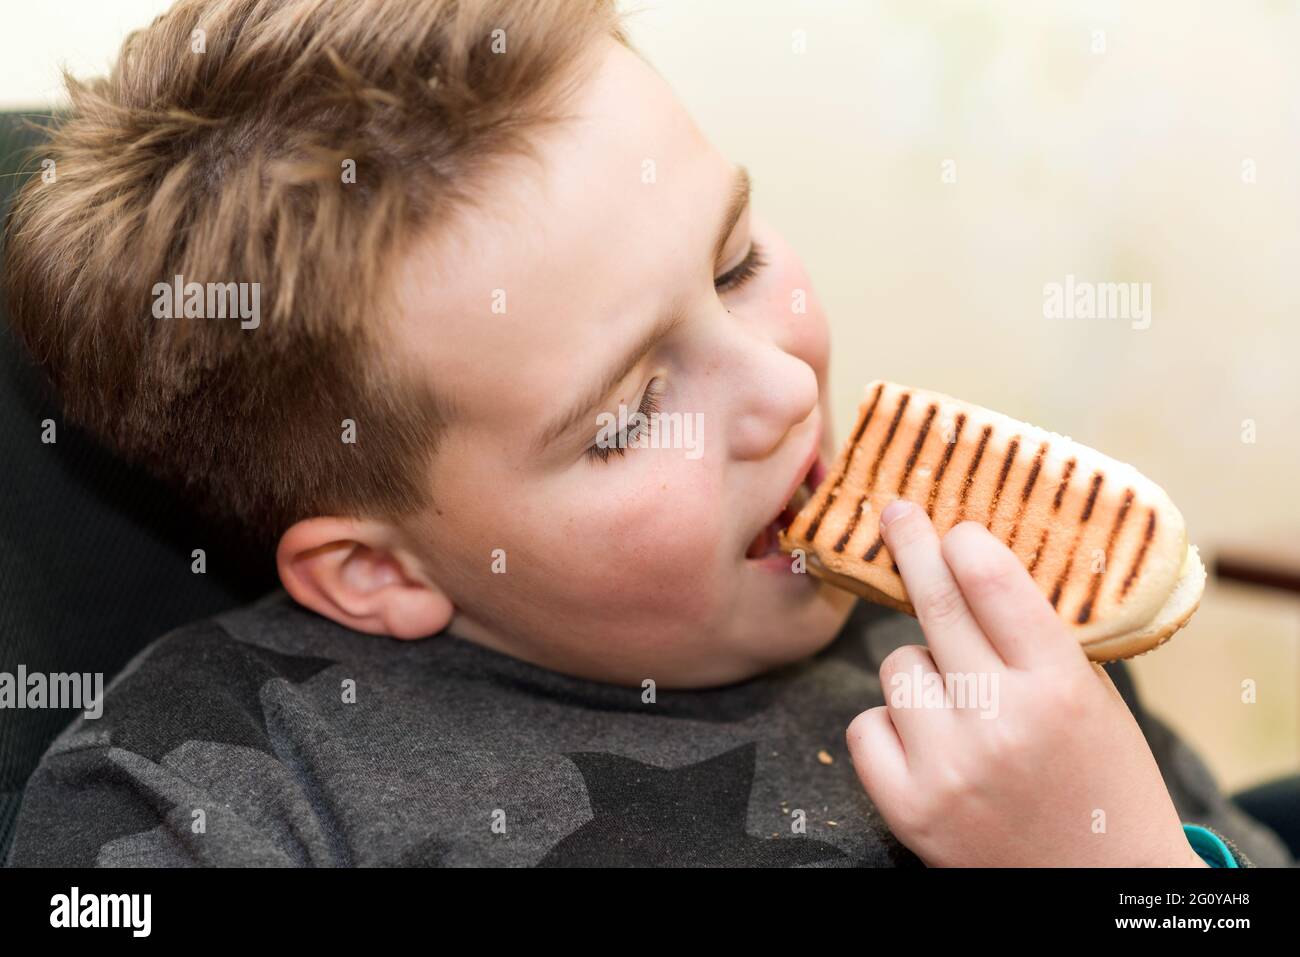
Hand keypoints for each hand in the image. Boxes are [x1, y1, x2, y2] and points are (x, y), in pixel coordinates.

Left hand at [845, 500, 1205, 866]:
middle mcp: (1001, 722)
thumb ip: (1041, 636)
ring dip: (921, 671)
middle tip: (896, 514)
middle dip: (912, 549)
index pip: (992, 583)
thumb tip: (974, 558)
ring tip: (962, 705)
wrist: (1097, 885)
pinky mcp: (907, 806)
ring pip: (897, 666)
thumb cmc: (1101, 779)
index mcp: (1060, 687)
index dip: (963, 543)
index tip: (951, 528)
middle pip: (932, 608)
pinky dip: (891, 726)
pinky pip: (866, 725)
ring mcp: (948, 766)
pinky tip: (928, 743)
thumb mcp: (1096, 698)